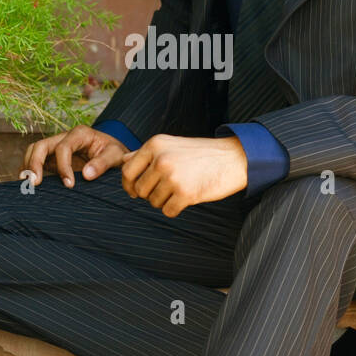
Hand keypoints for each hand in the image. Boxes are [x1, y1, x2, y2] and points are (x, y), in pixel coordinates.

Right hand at [21, 126, 128, 187]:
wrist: (113, 153)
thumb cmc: (115, 153)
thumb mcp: (115, 156)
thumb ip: (103, 163)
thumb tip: (86, 174)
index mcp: (80, 134)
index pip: (63, 147)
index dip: (63, 166)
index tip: (69, 185)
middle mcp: (65, 137)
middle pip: (42, 145)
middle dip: (35, 163)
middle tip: (34, 183)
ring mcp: (57, 146)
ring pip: (35, 150)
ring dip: (28, 166)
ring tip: (26, 184)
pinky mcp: (53, 157)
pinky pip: (36, 159)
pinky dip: (29, 169)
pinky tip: (26, 183)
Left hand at [120, 134, 247, 217]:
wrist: (233, 158)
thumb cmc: (201, 153)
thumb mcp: (171, 144)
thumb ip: (146, 153)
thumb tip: (122, 161)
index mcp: (155, 145)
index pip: (127, 171)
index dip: (129, 184)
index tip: (135, 191)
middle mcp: (161, 159)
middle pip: (139, 189)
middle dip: (149, 194)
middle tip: (166, 190)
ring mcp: (173, 176)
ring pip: (153, 202)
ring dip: (165, 201)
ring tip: (181, 189)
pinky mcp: (186, 193)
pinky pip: (168, 211)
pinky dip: (175, 209)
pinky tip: (186, 198)